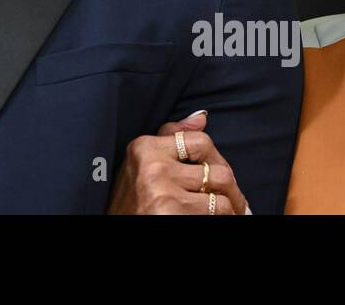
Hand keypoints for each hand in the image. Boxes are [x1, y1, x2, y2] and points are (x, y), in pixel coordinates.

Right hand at [106, 110, 247, 214]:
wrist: (112, 227)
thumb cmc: (133, 201)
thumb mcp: (144, 163)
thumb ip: (171, 138)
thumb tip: (202, 117)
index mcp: (144, 147)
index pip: (202, 141)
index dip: (218, 160)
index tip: (219, 177)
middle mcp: (152, 167)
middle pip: (219, 171)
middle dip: (231, 190)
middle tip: (232, 204)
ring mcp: (162, 193)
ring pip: (221, 199)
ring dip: (228, 211)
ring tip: (224, 215)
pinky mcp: (170, 214)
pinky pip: (215, 216)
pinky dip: (220, 221)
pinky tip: (211, 221)